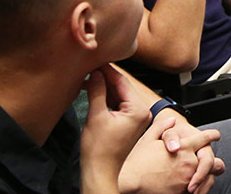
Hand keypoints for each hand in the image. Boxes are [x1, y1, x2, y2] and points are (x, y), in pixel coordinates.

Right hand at [81, 66, 151, 192]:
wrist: (100, 170)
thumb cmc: (99, 150)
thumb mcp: (96, 116)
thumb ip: (97, 91)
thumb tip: (97, 73)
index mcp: (138, 109)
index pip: (122, 82)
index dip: (107, 70)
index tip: (95, 61)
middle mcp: (142, 112)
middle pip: (122, 87)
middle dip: (105, 78)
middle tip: (90, 67)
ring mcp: (136, 118)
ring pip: (119, 95)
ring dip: (104, 87)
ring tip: (88, 78)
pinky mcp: (128, 122)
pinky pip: (118, 103)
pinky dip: (106, 97)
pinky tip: (93, 91)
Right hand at [120, 116, 224, 193]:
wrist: (129, 181)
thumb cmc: (136, 161)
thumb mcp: (148, 138)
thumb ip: (162, 127)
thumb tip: (171, 120)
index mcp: (183, 147)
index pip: (205, 138)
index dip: (212, 135)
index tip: (215, 135)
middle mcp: (188, 162)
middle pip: (210, 160)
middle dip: (212, 161)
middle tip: (213, 163)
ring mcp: (186, 178)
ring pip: (206, 177)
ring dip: (205, 176)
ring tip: (201, 176)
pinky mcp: (182, 192)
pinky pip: (197, 190)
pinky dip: (197, 188)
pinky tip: (191, 187)